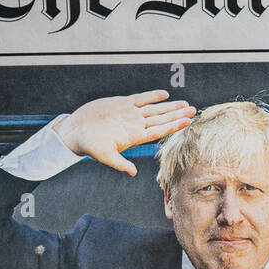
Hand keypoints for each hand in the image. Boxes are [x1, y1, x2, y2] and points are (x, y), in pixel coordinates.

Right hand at [54, 90, 193, 175]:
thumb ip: (120, 163)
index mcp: (134, 137)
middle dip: (177, 114)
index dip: (173, 125)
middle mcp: (135, 125)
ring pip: (154, 109)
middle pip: (161, 119)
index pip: (159, 130)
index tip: (187, 121)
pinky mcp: (121, 104)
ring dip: (169, 106)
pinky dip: (152, 96)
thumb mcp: (105, 155)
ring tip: (185, 103)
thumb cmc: (89, 145)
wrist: (76, 131)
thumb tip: (133, 173)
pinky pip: (141, 99)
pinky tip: (164, 95)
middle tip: (193, 110)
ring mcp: (130, 114)